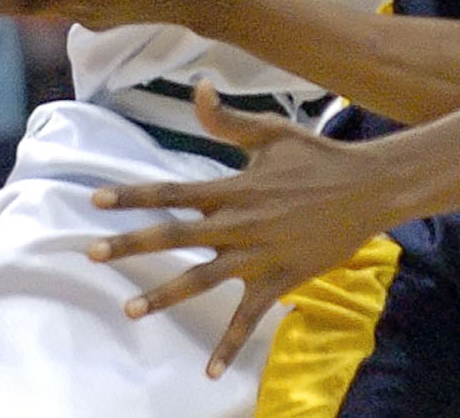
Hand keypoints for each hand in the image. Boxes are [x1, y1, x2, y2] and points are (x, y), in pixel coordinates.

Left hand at [90, 85, 384, 377]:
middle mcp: (239, 223)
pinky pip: (249, 319)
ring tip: (129, 309)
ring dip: (164, 296)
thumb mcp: (273, 132)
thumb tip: (197, 88)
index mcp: (234, 188)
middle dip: (131, 245)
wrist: (367, 188)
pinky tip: (208, 372)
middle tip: (92, 253)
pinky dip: (229, 346)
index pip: (173, 192)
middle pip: (175, 236)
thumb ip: (229, 120)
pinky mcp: (278, 281)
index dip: (133, 195)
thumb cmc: (318, 156)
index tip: (95, 200)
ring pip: (201, 279)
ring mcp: (258, 256)